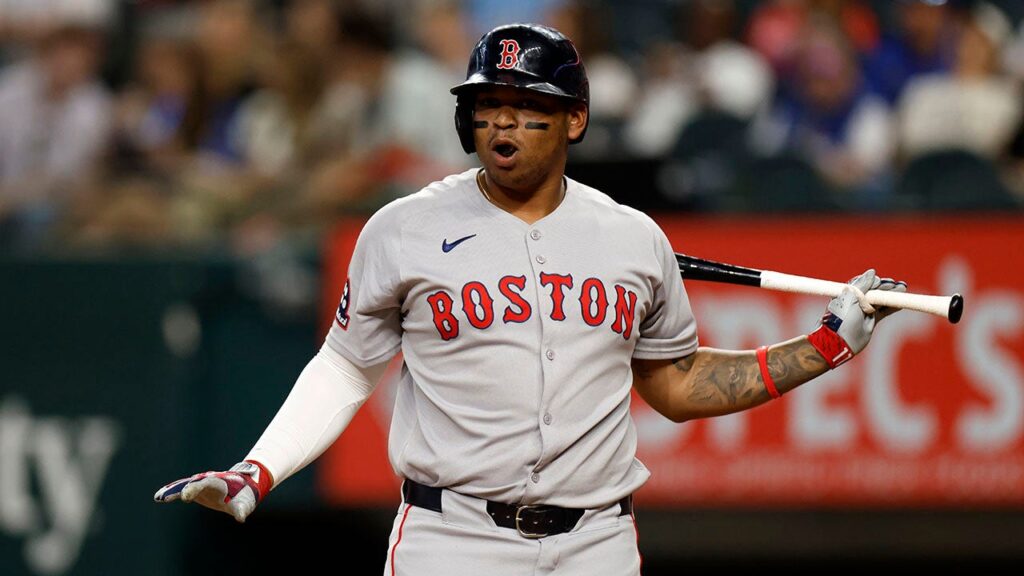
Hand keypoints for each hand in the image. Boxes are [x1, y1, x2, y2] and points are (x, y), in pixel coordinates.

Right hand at [153, 461, 269, 522]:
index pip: (204, 484)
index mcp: (218, 482)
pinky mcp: (196, 490)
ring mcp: (200, 484)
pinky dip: (171, 492)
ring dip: (171, 490)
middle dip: (180, 489)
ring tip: (159, 497)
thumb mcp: (244, 504)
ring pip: (184, 485)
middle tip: (166, 497)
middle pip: (191, 483)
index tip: (185, 496)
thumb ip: (241, 510)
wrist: (243, 487)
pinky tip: (159, 497)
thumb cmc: (244, 496)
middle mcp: (207, 480)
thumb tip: (241, 518)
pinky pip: (182, 489)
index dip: (194, 489)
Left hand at [807, 269, 905, 367]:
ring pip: (881, 300)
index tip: (886, 282)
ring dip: (892, 296)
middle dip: (887, 288)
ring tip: (903, 290)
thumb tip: (873, 272)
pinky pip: (884, 311)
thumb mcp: (852, 298)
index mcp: (849, 294)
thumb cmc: (842, 318)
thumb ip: (863, 285)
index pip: (865, 284)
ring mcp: (864, 311)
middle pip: (875, 291)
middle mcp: (857, 301)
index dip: (876, 282)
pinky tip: (901, 303)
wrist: (840, 341)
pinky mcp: (871, 321)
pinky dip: (892, 307)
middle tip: (900, 285)